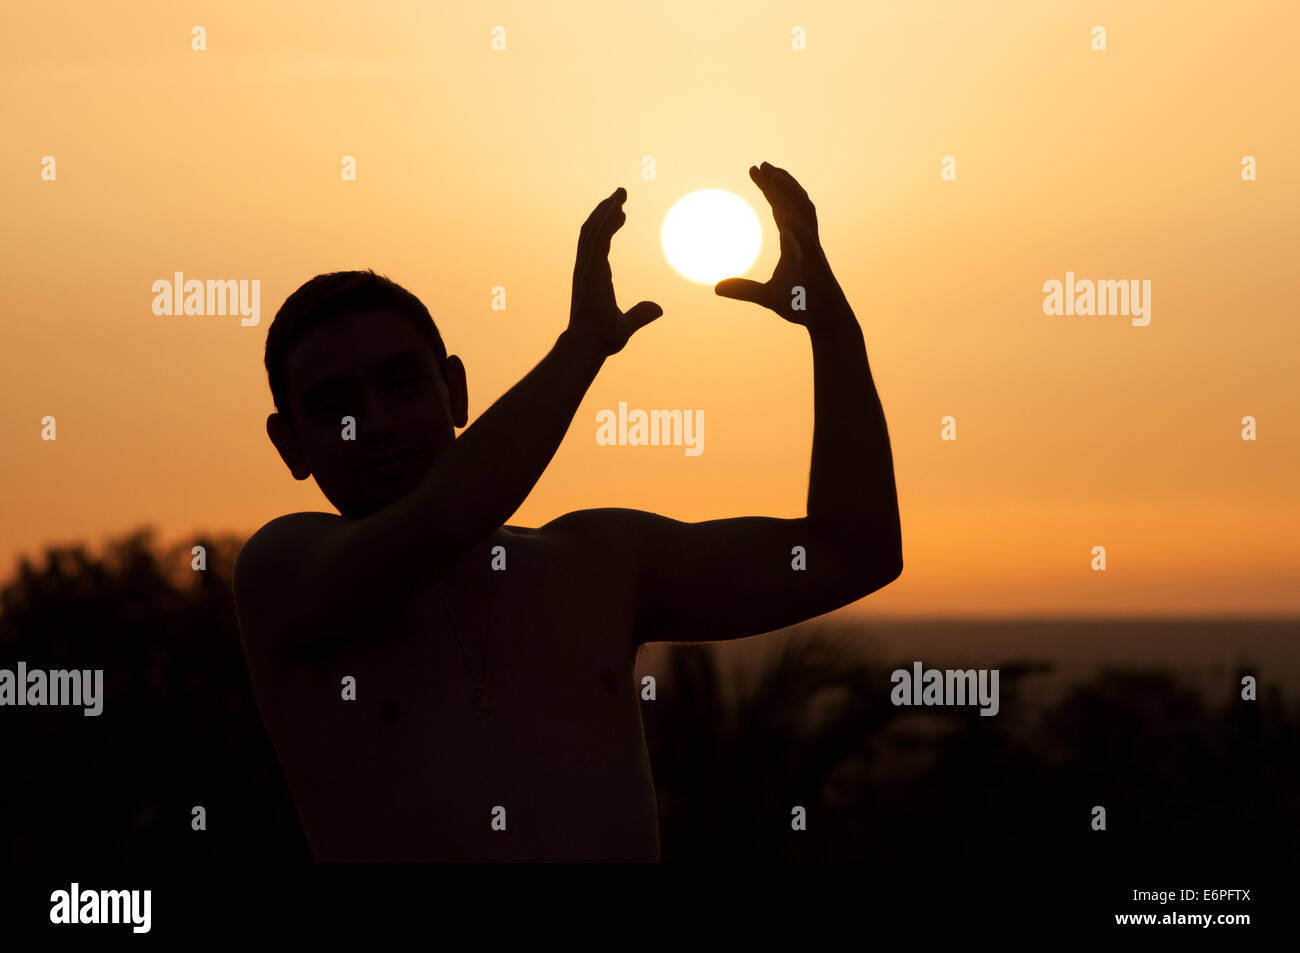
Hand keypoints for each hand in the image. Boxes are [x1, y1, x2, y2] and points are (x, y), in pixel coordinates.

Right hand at [567, 186, 662, 355]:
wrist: (588, 346)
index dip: (606, 225)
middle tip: (620, 193)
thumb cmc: (601, 338)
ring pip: (593, 230)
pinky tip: (617, 209)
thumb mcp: (626, 325)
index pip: (597, 243)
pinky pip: (598, 240)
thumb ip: (640, 315)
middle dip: (604, 209)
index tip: (621, 212)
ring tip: (620, 194)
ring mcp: (587, 268)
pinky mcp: (590, 271)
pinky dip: (606, 222)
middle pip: (592, 230)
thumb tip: (659, 309)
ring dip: (605, 210)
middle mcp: (587, 268)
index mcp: (593, 276)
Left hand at [714, 162, 849, 326]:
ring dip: (791, 194)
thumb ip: (743, 289)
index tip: (754, 170)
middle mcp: (804, 239)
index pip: (779, 208)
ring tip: (775, 177)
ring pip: (804, 213)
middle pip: (791, 203)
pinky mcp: (818, 265)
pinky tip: (785, 219)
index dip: (768, 188)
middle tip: (759, 164)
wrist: (826, 321)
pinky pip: (809, 243)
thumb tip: (716, 288)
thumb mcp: (765, 296)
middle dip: (776, 183)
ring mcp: (812, 249)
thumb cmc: (802, 306)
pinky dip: (798, 230)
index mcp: (792, 242)